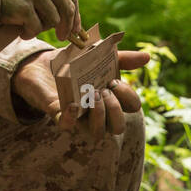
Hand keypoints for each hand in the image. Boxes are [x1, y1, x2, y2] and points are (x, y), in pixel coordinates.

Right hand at [0, 0, 81, 40]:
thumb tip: (68, 16)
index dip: (75, 14)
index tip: (75, 28)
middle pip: (67, 10)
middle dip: (67, 27)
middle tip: (62, 37)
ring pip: (53, 21)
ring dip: (41, 28)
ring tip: (27, 27)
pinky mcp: (25, 7)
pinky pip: (36, 28)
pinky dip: (29, 33)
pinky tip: (20, 31)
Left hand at [11, 50, 150, 138]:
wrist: (42, 63)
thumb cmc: (75, 64)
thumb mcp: (100, 56)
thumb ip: (123, 58)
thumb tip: (148, 58)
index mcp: (111, 96)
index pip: (131, 107)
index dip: (128, 96)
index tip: (114, 80)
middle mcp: (97, 110)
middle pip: (118, 127)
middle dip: (116, 110)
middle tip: (104, 91)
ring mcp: (79, 115)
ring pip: (97, 134)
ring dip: (100, 116)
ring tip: (92, 96)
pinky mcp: (58, 114)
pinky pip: (67, 127)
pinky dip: (72, 118)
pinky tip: (73, 104)